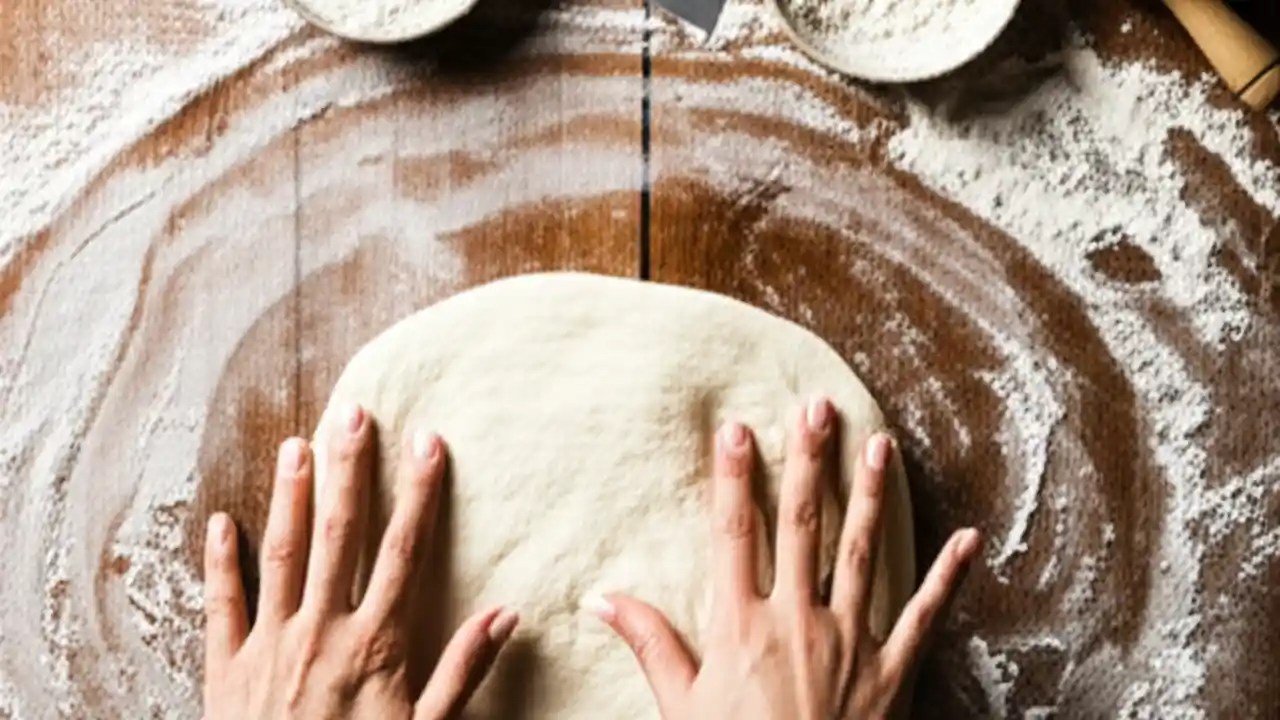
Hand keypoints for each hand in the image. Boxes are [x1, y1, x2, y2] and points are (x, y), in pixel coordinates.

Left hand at [202, 404, 517, 719]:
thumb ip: (462, 672)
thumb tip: (505, 614)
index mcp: (375, 644)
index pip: (404, 551)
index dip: (419, 493)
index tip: (428, 443)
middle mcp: (322, 630)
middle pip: (340, 535)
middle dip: (350, 470)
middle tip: (354, 414)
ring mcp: (270, 645)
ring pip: (282, 555)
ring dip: (290, 497)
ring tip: (296, 444)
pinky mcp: (225, 668)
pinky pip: (222, 604)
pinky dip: (219, 561)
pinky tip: (220, 520)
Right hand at [588, 398, 980, 718]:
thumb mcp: (680, 706)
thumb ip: (650, 644)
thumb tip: (601, 599)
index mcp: (741, 625)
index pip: (736, 532)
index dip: (735, 476)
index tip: (736, 428)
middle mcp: (797, 620)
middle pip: (803, 524)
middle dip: (808, 462)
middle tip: (816, 408)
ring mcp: (850, 642)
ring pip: (861, 553)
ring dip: (869, 494)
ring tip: (877, 443)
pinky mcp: (892, 672)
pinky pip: (925, 616)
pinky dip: (948, 576)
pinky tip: (968, 538)